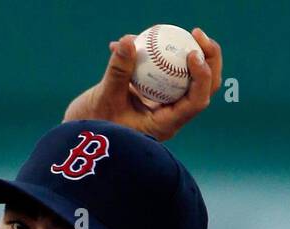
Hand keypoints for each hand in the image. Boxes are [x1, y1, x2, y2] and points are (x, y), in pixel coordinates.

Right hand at [62, 28, 222, 141]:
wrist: (82, 136)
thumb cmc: (93, 126)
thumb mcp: (104, 98)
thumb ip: (118, 71)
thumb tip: (129, 40)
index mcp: (165, 124)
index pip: (196, 102)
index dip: (202, 77)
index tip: (192, 53)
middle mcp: (169, 116)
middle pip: (202, 89)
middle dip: (208, 60)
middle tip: (197, 34)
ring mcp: (163, 106)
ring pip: (189, 79)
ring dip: (190, 53)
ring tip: (183, 31)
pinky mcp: (152, 95)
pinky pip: (165, 72)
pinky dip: (159, 56)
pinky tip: (137, 39)